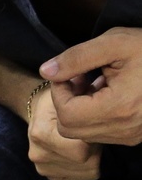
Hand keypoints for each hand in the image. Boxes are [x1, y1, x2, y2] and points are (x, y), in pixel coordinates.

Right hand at [28, 85, 101, 179]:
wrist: (37, 112)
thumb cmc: (56, 100)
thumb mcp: (69, 90)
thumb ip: (84, 92)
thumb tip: (101, 87)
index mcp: (41, 133)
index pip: (80, 149)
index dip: (93, 138)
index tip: (93, 127)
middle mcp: (38, 154)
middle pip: (83, 162)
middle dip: (95, 149)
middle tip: (91, 134)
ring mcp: (41, 167)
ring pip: (84, 172)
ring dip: (92, 158)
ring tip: (85, 142)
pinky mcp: (47, 175)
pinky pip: (78, 178)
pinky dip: (85, 167)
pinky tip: (82, 153)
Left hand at [40, 27, 141, 145]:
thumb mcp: (115, 43)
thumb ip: (77, 57)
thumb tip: (46, 71)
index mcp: (119, 107)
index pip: (67, 114)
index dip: (59, 92)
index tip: (68, 72)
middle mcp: (124, 129)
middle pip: (70, 129)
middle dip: (66, 102)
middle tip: (77, 78)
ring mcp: (130, 136)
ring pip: (82, 134)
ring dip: (78, 110)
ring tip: (93, 83)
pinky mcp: (133, 137)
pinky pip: (99, 134)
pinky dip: (93, 116)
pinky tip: (105, 93)